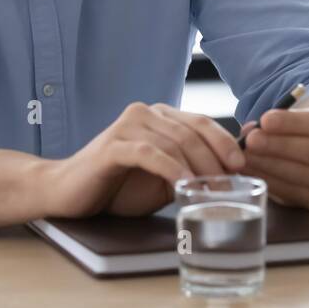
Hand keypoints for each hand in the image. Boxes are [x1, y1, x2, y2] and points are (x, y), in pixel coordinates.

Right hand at [41, 102, 244, 218]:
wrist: (65, 194)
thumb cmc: (118, 187)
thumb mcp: (164, 179)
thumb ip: (191, 170)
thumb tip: (232, 177)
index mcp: (160, 116)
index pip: (202, 123)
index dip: (226, 143)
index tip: (243, 166)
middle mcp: (145, 113)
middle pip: (193, 133)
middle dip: (216, 162)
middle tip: (230, 187)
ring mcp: (127, 126)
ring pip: (175, 143)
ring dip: (198, 169)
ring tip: (212, 192)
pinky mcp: (112, 146)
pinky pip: (150, 154)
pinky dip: (172, 169)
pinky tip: (184, 185)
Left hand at [239, 104, 308, 206]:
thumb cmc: (303, 129)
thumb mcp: (296, 116)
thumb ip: (275, 121)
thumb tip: (250, 131)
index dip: (292, 122)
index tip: (265, 120)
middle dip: (279, 146)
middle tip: (252, 141)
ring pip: (302, 175)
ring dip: (269, 165)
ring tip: (246, 156)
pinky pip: (290, 191)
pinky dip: (268, 180)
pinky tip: (250, 170)